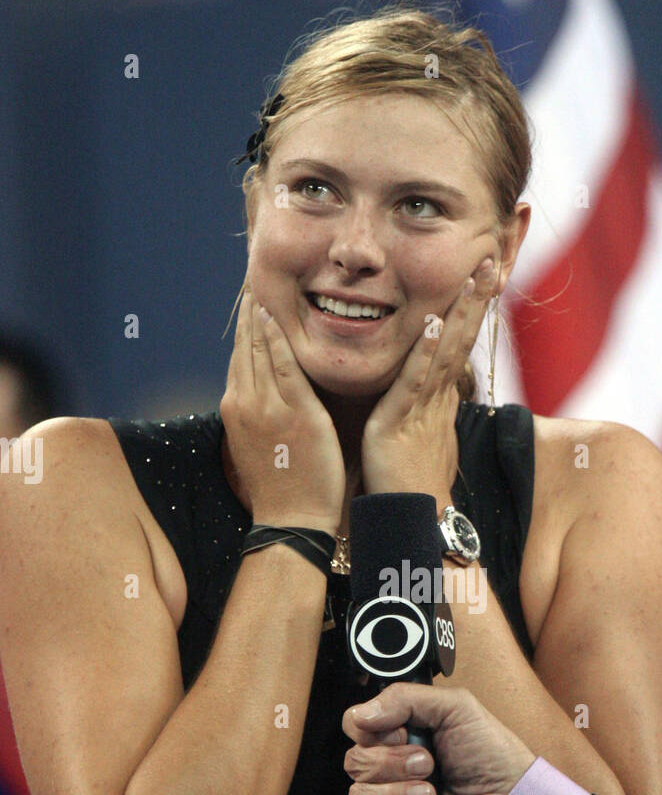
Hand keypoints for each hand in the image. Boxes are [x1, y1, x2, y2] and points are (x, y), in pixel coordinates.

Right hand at [220, 287, 345, 529]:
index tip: (248, 300)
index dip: (242, 326)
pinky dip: (278, 335)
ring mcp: (266, 406)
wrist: (291, 519)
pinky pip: (282, 363)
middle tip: (252, 275)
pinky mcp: (292, 411)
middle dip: (247, 310)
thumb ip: (258, 413)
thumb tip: (260, 392)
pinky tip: (276, 312)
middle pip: (243, 344)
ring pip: (257, 348)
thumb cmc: (281, 487)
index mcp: (235, 408)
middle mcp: (244, 401)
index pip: (238, 356)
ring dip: (259, 313)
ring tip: (260, 282)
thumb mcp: (257, 444)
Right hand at [342, 683, 534, 794]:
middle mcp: (390, 766)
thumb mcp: (455, 707)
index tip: (403, 734)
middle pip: (355, 762)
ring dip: (398, 794)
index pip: (355, 726)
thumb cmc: (490, 754)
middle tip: (428, 764)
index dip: (372, 731)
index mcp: (399, 733)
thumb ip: (404, 697)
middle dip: (392, 764)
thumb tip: (361, 714)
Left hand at [360, 256, 498, 501]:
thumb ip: (423, 407)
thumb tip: (430, 388)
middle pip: (462, 338)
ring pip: (448, 352)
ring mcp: (423, 408)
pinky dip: (427, 352)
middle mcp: (437, 398)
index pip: (459, 343)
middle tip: (490, 258)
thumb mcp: (422, 436)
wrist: (411, 520)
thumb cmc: (411, 484)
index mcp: (439, 399)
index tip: (483, 274)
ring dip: (461, 312)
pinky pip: (417, 382)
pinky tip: (433, 324)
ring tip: (475, 276)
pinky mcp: (401, 422)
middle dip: (476, 298)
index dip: (471, 309)